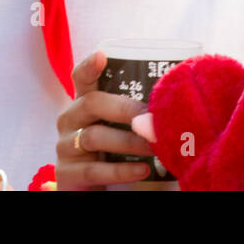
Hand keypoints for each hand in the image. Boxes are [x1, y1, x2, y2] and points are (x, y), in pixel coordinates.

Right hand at [55, 51, 152, 189]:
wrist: (93, 188)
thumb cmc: (113, 151)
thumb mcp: (120, 128)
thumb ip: (137, 113)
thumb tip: (178, 100)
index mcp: (83, 103)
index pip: (81, 78)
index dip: (89, 66)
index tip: (101, 55)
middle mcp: (70, 119)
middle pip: (92, 103)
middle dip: (125, 109)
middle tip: (151, 117)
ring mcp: (65, 146)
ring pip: (94, 136)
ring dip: (129, 141)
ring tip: (155, 147)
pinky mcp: (67, 173)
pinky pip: (94, 169)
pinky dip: (121, 170)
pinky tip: (143, 170)